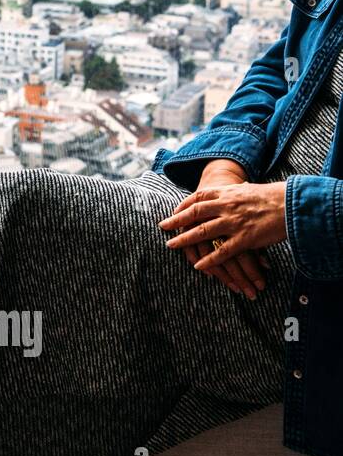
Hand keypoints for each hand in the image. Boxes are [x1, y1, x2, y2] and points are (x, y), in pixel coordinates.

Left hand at [159, 181, 287, 298]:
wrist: (293, 203)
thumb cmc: (271, 196)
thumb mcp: (247, 190)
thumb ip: (234, 192)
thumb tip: (230, 189)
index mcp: (226, 193)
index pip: (197, 198)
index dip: (183, 205)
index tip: (173, 211)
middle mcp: (226, 207)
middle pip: (194, 214)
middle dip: (176, 221)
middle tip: (163, 227)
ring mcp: (234, 223)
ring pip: (202, 232)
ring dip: (184, 240)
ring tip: (171, 245)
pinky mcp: (245, 238)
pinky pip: (222, 251)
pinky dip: (209, 260)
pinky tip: (198, 266)